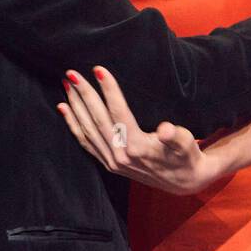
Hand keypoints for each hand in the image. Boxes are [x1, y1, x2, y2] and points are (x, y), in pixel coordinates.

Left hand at [57, 66, 222, 195]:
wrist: (184, 181)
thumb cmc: (186, 156)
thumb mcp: (186, 144)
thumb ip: (176, 136)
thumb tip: (166, 130)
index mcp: (138, 148)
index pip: (118, 113)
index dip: (108, 90)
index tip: (98, 69)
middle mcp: (120, 156)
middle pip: (97, 119)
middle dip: (84, 94)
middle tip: (72, 72)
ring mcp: (112, 162)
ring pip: (87, 130)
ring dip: (75, 106)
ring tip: (66, 84)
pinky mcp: (108, 164)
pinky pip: (85, 142)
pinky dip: (73, 125)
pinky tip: (64, 109)